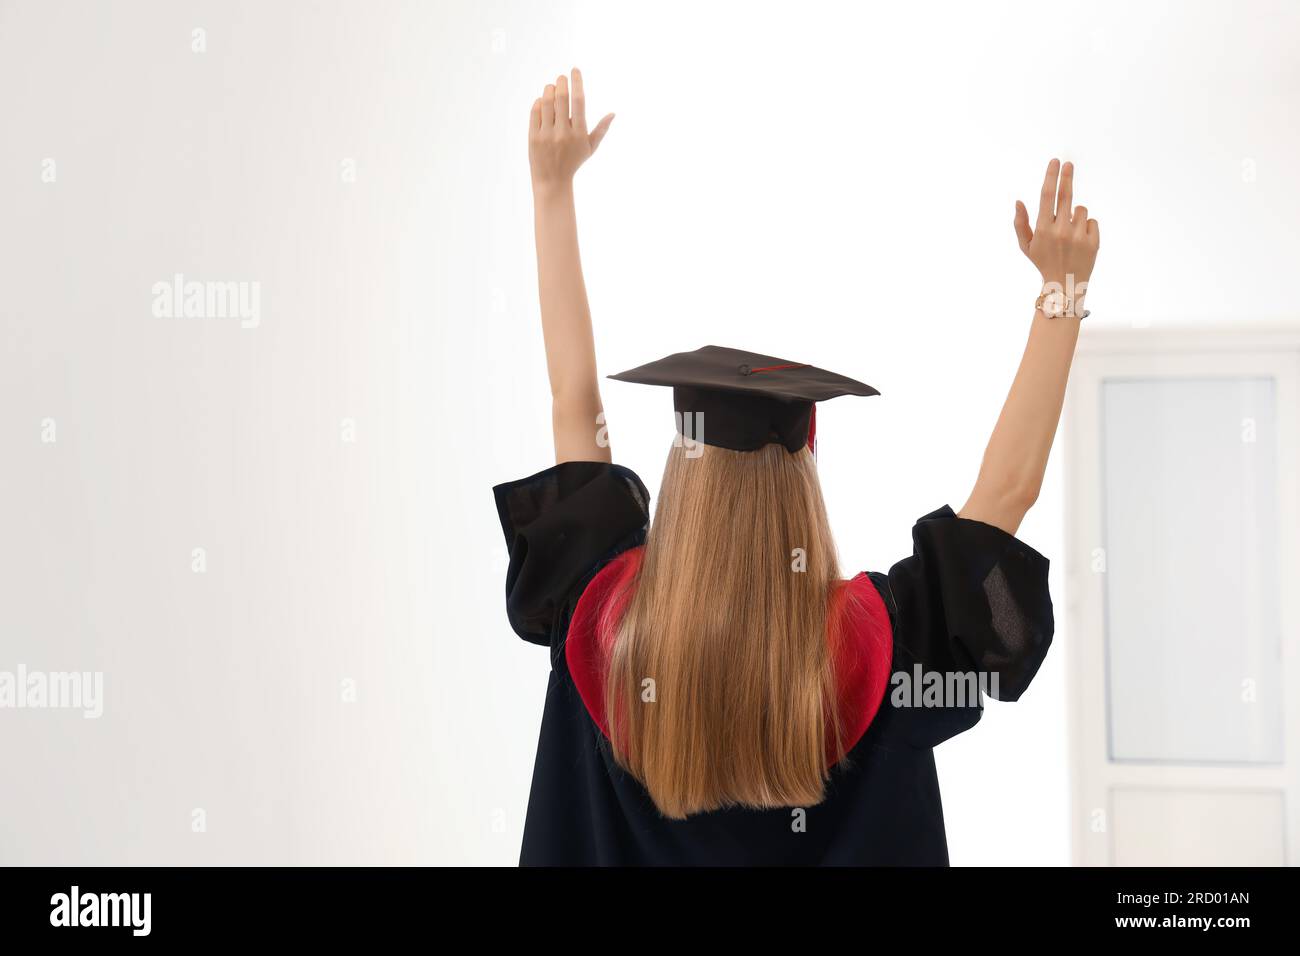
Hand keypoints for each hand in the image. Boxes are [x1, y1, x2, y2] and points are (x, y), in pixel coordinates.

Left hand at [529, 68, 613, 189]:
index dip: (576, 82)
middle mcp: (562, 133)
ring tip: (552, 86)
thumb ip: (601, 130)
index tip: (574, 70)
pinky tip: (543, 100)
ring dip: (549, 89)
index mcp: (578, 133)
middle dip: (561, 82)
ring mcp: (546, 135)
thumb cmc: (573, 162)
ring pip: (546, 102)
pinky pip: (535, 112)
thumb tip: (613, 113)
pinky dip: (539, 102)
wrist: (552, 181)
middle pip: (561, 98)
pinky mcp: (533, 137)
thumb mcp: (590, 148)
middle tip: (562, 77)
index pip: (578, 101)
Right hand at [1014, 159, 1099, 291]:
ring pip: (1081, 210)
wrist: (1065, 285)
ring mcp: (1078, 236)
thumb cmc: (1043, 261)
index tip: (1055, 162)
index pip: (1047, 196)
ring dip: (1076, 215)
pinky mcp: (1093, 241)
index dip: (1051, 176)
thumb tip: (1019, 201)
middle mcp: (1061, 231)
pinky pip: (1091, 221)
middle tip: (1068, 163)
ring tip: (1069, 233)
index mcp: (1043, 230)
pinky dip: (1086, 227)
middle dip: (1067, 177)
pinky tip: (1079, 240)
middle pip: (1066, 195)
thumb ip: (1020, 223)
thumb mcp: (1025, 245)